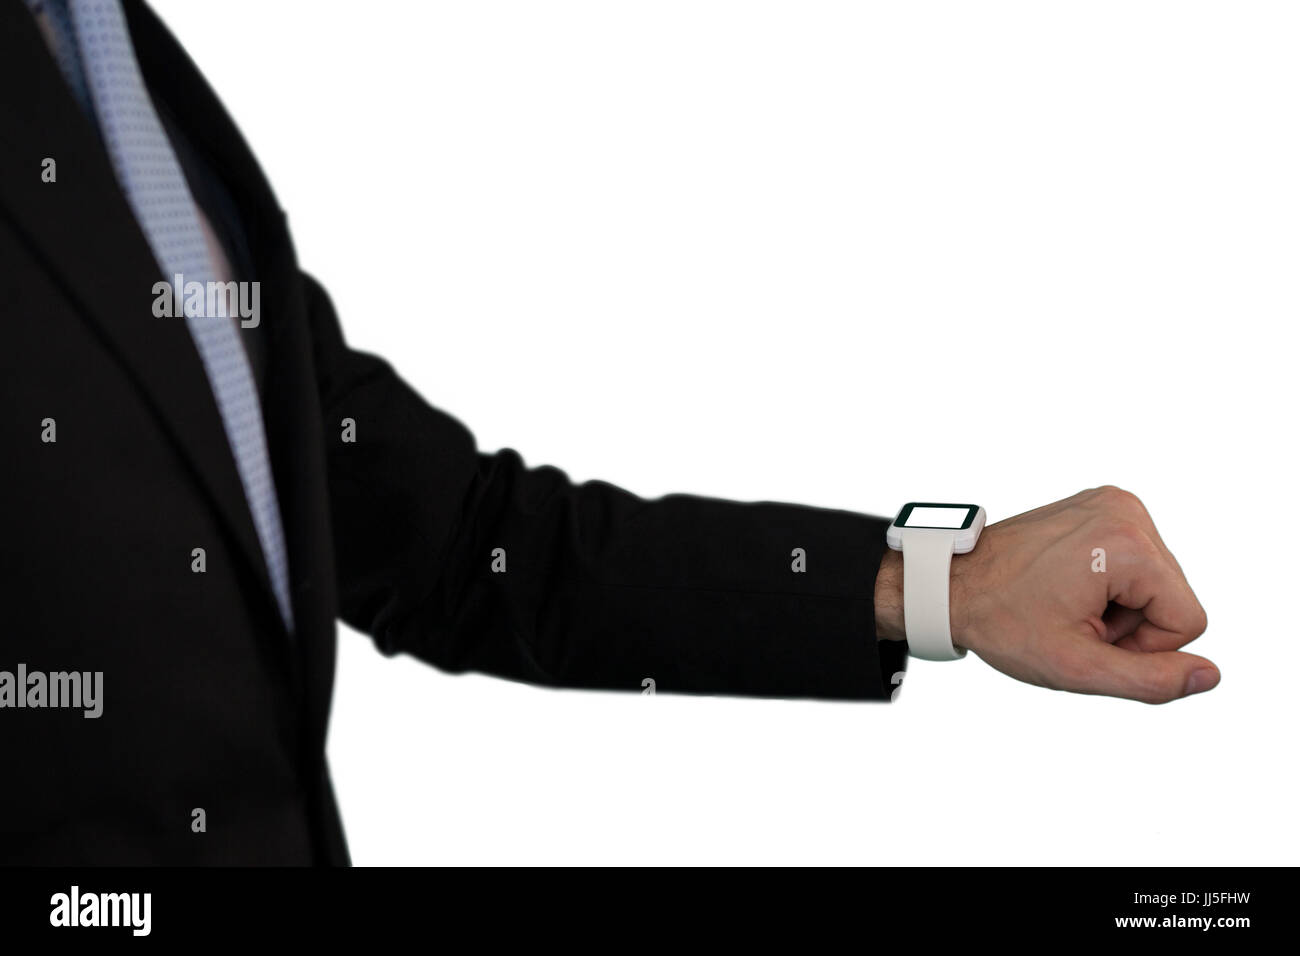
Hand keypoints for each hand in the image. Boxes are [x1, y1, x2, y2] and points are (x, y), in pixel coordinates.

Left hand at [874, 486, 1216, 703]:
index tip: (1088, 637)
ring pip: (1156, 583)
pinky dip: (1107, 584)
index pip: (1187, 620)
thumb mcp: (1076, 666)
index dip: (1144, 648)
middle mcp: (1126, 509)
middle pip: (1173, 597)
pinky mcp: (1101, 505)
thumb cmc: (1001, 622)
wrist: (948, 583)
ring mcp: (1113, 501)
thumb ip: (1149, 680)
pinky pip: (1135, 562)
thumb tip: (1210, 675)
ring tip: (1065, 602)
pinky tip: (1066, 586)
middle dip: (1129, 624)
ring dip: (1117, 607)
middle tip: (1070, 619)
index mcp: (1128, 542)